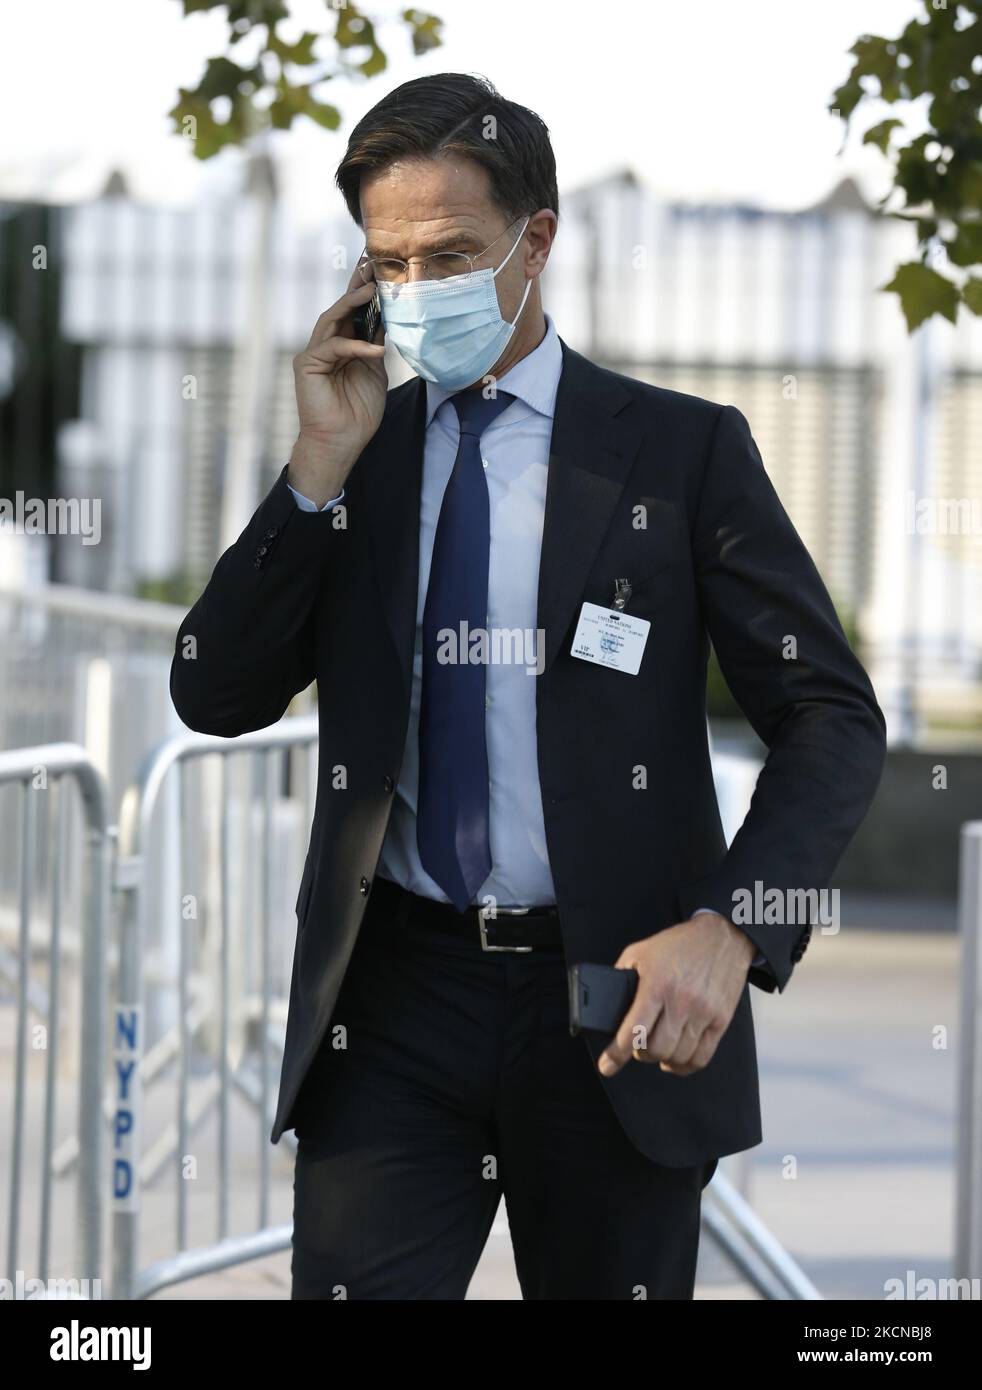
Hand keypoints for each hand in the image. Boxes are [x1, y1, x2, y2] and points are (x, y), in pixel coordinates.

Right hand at [288, 270, 387, 505]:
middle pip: (341, 308)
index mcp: (342, 345)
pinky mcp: (307, 364)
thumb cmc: (358, 413)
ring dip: (352, 303)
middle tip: (370, 264)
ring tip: (371, 290)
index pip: (353, 313)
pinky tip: (374, 350)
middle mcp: (325, 345)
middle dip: (356, 286)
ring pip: (332, 320)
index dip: (364, 290)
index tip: (377, 268)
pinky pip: (334, 347)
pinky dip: (356, 347)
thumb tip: (387, 321)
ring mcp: (314, 353)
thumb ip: (376, 347)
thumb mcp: (375, 373)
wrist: (341, 442)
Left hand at [597, 913, 754, 1078]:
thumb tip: (606, 1001)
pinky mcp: (720, 1020)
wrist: (721, 937)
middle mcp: (681, 1001)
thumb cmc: (678, 944)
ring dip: (662, 1060)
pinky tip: (676, 1060)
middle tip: (637, 1047)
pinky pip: (702, 1057)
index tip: (607, 1066)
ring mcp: (703, 1012)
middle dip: (640, 1054)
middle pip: (656, 1049)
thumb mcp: (640, 952)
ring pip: (677, 1056)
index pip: (634, 1030)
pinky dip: (685, 1066)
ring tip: (656, 1050)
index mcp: (657, 984)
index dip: (616, 1054)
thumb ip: (621, 975)